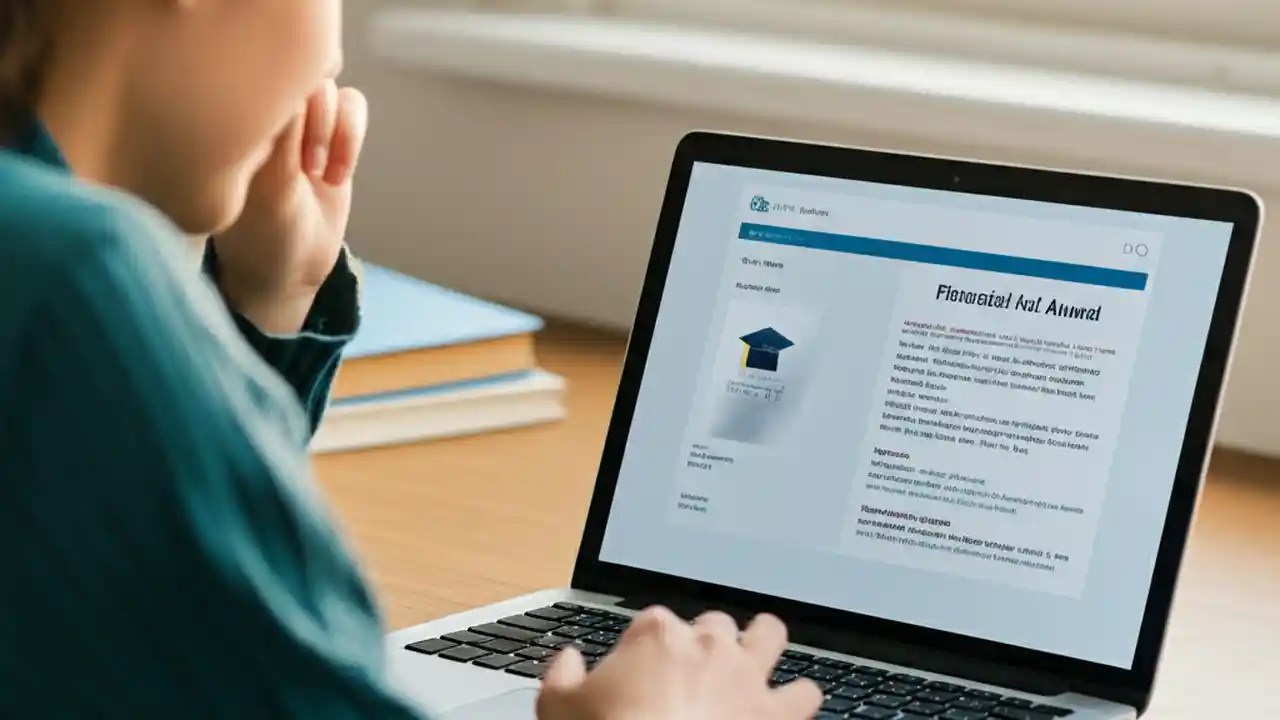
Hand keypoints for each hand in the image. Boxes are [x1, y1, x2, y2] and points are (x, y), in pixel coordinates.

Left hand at [213, 80, 368, 333]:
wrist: (287, 266)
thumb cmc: (260, 231)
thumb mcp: (270, 188)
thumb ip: (286, 137)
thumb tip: (301, 85)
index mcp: (230, 115)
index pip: (264, 76)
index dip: (288, 106)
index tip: (285, 156)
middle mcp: (265, 111)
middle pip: (303, 75)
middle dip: (315, 121)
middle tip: (306, 168)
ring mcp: (300, 119)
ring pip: (332, 90)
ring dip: (336, 132)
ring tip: (321, 173)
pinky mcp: (331, 131)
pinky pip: (353, 105)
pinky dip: (352, 137)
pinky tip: (338, 173)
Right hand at [537, 607, 821, 719]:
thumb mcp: (557, 708)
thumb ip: (562, 675)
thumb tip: (567, 661)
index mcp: (655, 634)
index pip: (652, 621)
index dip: (645, 646)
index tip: (638, 669)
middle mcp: (707, 644)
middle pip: (713, 623)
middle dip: (706, 639)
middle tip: (694, 667)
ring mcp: (746, 676)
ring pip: (769, 636)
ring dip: (764, 642)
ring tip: (757, 655)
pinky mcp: (776, 714)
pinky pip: (805, 693)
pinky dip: (799, 697)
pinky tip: (790, 705)